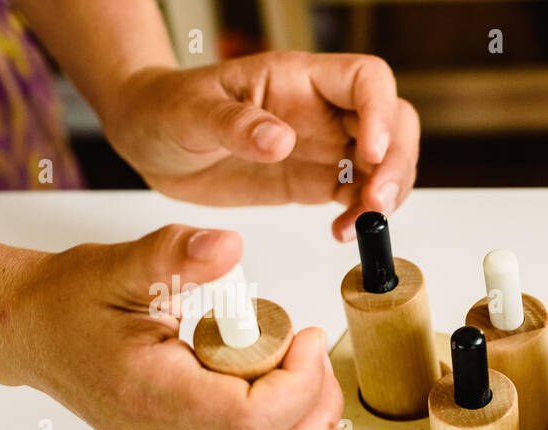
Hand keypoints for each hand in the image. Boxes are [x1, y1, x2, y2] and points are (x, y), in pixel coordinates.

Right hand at [2, 225, 342, 429]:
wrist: (39, 333)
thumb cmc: (76, 304)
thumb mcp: (123, 265)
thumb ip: (175, 254)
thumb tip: (226, 246)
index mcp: (150, 395)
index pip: (249, 424)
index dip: (299, 385)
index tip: (308, 338)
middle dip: (315, 414)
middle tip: (316, 362)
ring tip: (310, 389)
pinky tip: (296, 416)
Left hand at [103, 53, 418, 240]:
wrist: (151, 139)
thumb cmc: (165, 108)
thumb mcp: (189, 112)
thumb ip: (234, 123)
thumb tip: (280, 140)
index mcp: (298, 78)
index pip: (367, 80)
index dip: (381, 113)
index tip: (369, 152)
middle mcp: (322, 109)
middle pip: (394, 123)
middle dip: (396, 163)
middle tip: (376, 201)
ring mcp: (324, 146)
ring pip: (386, 163)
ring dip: (387, 194)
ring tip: (360, 223)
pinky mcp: (317, 181)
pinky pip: (359, 197)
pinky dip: (362, 218)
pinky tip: (341, 233)